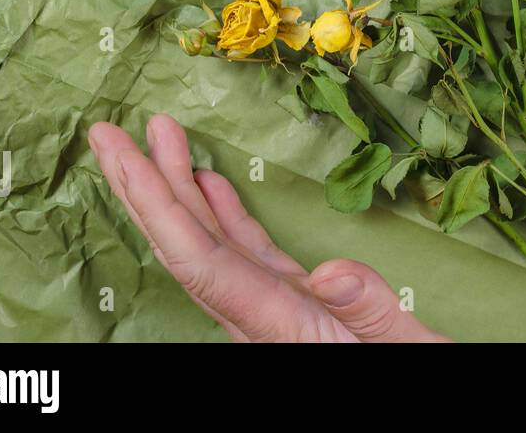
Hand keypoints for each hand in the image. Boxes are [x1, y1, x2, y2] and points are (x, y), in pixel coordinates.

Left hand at [88, 114, 447, 342]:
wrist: (418, 390)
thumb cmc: (416, 374)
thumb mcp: (401, 348)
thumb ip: (368, 311)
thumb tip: (332, 271)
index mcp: (278, 325)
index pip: (200, 261)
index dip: (159, 207)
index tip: (127, 159)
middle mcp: (260, 317)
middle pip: (183, 248)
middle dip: (143, 189)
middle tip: (107, 136)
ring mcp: (271, 309)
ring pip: (206, 245)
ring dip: (177, 189)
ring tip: (157, 137)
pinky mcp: (290, 303)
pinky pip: (240, 253)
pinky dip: (221, 213)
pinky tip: (208, 181)